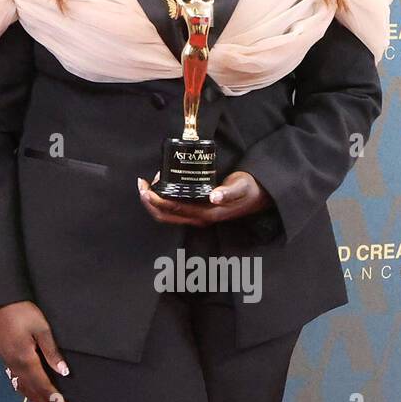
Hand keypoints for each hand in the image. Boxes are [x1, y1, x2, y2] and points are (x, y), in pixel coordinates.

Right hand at [0, 301, 69, 401]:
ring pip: (22, 386)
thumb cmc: (24, 313)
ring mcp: (8, 362)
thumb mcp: (42, 329)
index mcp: (26, 359)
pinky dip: (23, 390)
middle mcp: (16, 365)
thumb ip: (52, 352)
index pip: (43, 384)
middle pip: (32, 390)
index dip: (53, 398)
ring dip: (33, 400)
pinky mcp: (5, 357)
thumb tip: (64, 372)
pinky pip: (15, 380)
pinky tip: (26, 393)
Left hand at [136, 169, 272, 226]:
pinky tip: (162, 185)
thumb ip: (228, 192)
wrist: (259, 196)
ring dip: (154, 201)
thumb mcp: (241, 187)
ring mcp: (198, 216)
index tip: (146, 187)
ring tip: (149, 183)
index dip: (156, 200)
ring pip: (168, 214)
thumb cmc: (249, 190)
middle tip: (141, 183)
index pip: (174, 209)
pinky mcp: (198, 210)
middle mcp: (199, 218)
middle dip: (149, 202)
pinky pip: (175, 209)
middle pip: (165, 216)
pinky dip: (164, 199)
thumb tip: (214, 196)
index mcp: (206, 214)